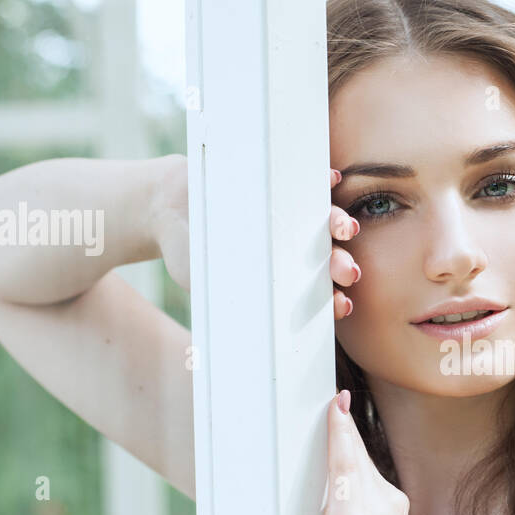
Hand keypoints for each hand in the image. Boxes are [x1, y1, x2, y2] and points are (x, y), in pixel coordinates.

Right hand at [151, 160, 360, 298]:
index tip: (340, 305)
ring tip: (345, 228)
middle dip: (341, 266)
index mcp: (285, 278)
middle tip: (347, 272)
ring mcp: (292, 214)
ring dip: (340, 224)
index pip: (318, 292)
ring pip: (326, 220)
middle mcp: (295, 247)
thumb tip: (240, 336)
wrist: (167, 210)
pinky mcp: (283, 183)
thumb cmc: (192, 255)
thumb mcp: (207, 285)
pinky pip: (310, 181)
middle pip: (329, 257)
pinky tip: (333, 179)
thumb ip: (229, 304)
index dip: (333, 301)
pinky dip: (325, 180)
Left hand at [320, 390, 418, 514]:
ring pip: (349, 458)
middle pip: (357, 457)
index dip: (352, 435)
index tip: (340, 406)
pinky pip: (341, 466)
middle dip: (341, 429)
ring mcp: (368, 510)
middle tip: (331, 397)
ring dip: (336, 431)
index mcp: (393, 514)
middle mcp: (386, 504)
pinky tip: (333, 413)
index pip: (368, 465)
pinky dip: (338, 436)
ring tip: (329, 402)